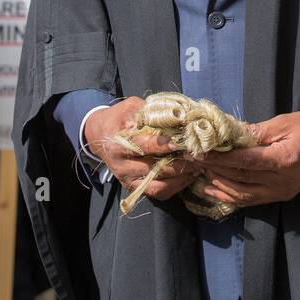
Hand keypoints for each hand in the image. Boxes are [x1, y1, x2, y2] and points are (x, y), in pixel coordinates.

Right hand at [84, 97, 201, 201]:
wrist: (100, 135)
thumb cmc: (119, 118)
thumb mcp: (131, 107)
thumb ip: (150, 111)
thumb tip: (177, 113)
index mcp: (118, 143)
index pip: (143, 146)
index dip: (163, 145)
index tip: (181, 141)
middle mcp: (121, 164)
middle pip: (154, 168)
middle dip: (179, 163)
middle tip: (198, 155)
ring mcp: (128, 178)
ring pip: (158, 185)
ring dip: (181, 177)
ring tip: (198, 166)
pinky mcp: (134, 187)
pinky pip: (158, 192)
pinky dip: (175, 187)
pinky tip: (189, 176)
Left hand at [190, 110, 299, 208]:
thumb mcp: (281, 123)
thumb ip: (254, 132)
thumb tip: (226, 135)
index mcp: (282, 160)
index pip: (243, 162)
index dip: (219, 158)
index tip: (199, 151)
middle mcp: (281, 181)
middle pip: (240, 179)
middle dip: (214, 170)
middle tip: (193, 161)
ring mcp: (282, 192)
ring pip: (243, 195)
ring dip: (220, 186)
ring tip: (201, 174)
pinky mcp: (283, 195)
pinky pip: (252, 199)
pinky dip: (232, 196)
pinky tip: (216, 190)